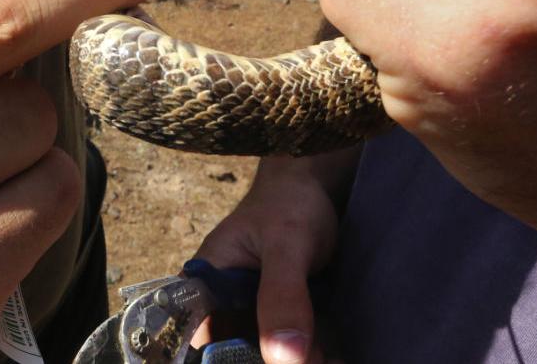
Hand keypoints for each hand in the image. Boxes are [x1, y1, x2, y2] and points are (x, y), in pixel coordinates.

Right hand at [189, 153, 351, 363]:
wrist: (315, 189)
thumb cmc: (290, 204)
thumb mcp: (287, 246)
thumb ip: (282, 296)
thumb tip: (284, 358)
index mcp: (204, 284)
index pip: (204, 339)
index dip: (232, 357)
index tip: (277, 360)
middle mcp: (222, 304)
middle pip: (237, 351)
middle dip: (275, 359)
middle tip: (318, 358)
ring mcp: (250, 312)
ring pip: (266, 352)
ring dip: (297, 358)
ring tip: (330, 357)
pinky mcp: (278, 318)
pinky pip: (288, 346)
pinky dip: (308, 353)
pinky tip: (332, 354)